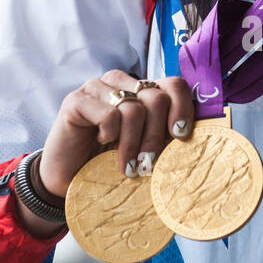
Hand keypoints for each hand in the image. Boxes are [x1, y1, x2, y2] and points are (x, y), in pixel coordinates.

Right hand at [37, 70, 195, 197]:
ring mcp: (97, 88)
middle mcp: (121, 83)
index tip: (180, 136)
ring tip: (127, 166)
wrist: (70, 179)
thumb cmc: (110, 163)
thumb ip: (166, 135)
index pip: (174, 84)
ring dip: (133, 144)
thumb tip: (192, 135)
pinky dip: (109, 134)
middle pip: (156, 99)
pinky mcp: (76, 100)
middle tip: (147, 164)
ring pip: (134, 108)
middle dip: (156, 137)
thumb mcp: (145, 147)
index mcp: (142, 90)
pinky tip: (99, 142)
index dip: (182, 108)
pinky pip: (108, 114)